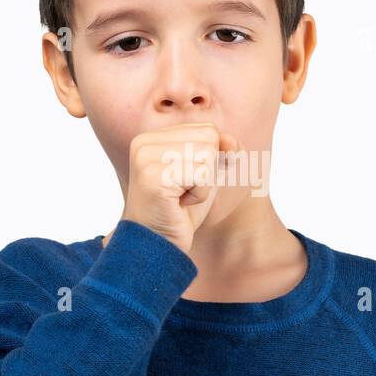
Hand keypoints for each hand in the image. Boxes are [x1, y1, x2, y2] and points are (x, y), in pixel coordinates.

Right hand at [119, 123, 240, 253]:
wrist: (158, 245)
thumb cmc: (179, 211)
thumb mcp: (205, 175)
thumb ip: (219, 151)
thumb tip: (231, 139)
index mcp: (152, 136)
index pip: (207, 130)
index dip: (209, 160)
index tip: (184, 181)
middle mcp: (145, 142)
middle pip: (208, 139)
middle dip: (206, 171)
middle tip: (182, 192)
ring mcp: (147, 158)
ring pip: (207, 155)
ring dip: (203, 184)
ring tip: (180, 198)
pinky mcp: (155, 176)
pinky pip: (202, 174)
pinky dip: (200, 195)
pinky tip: (179, 205)